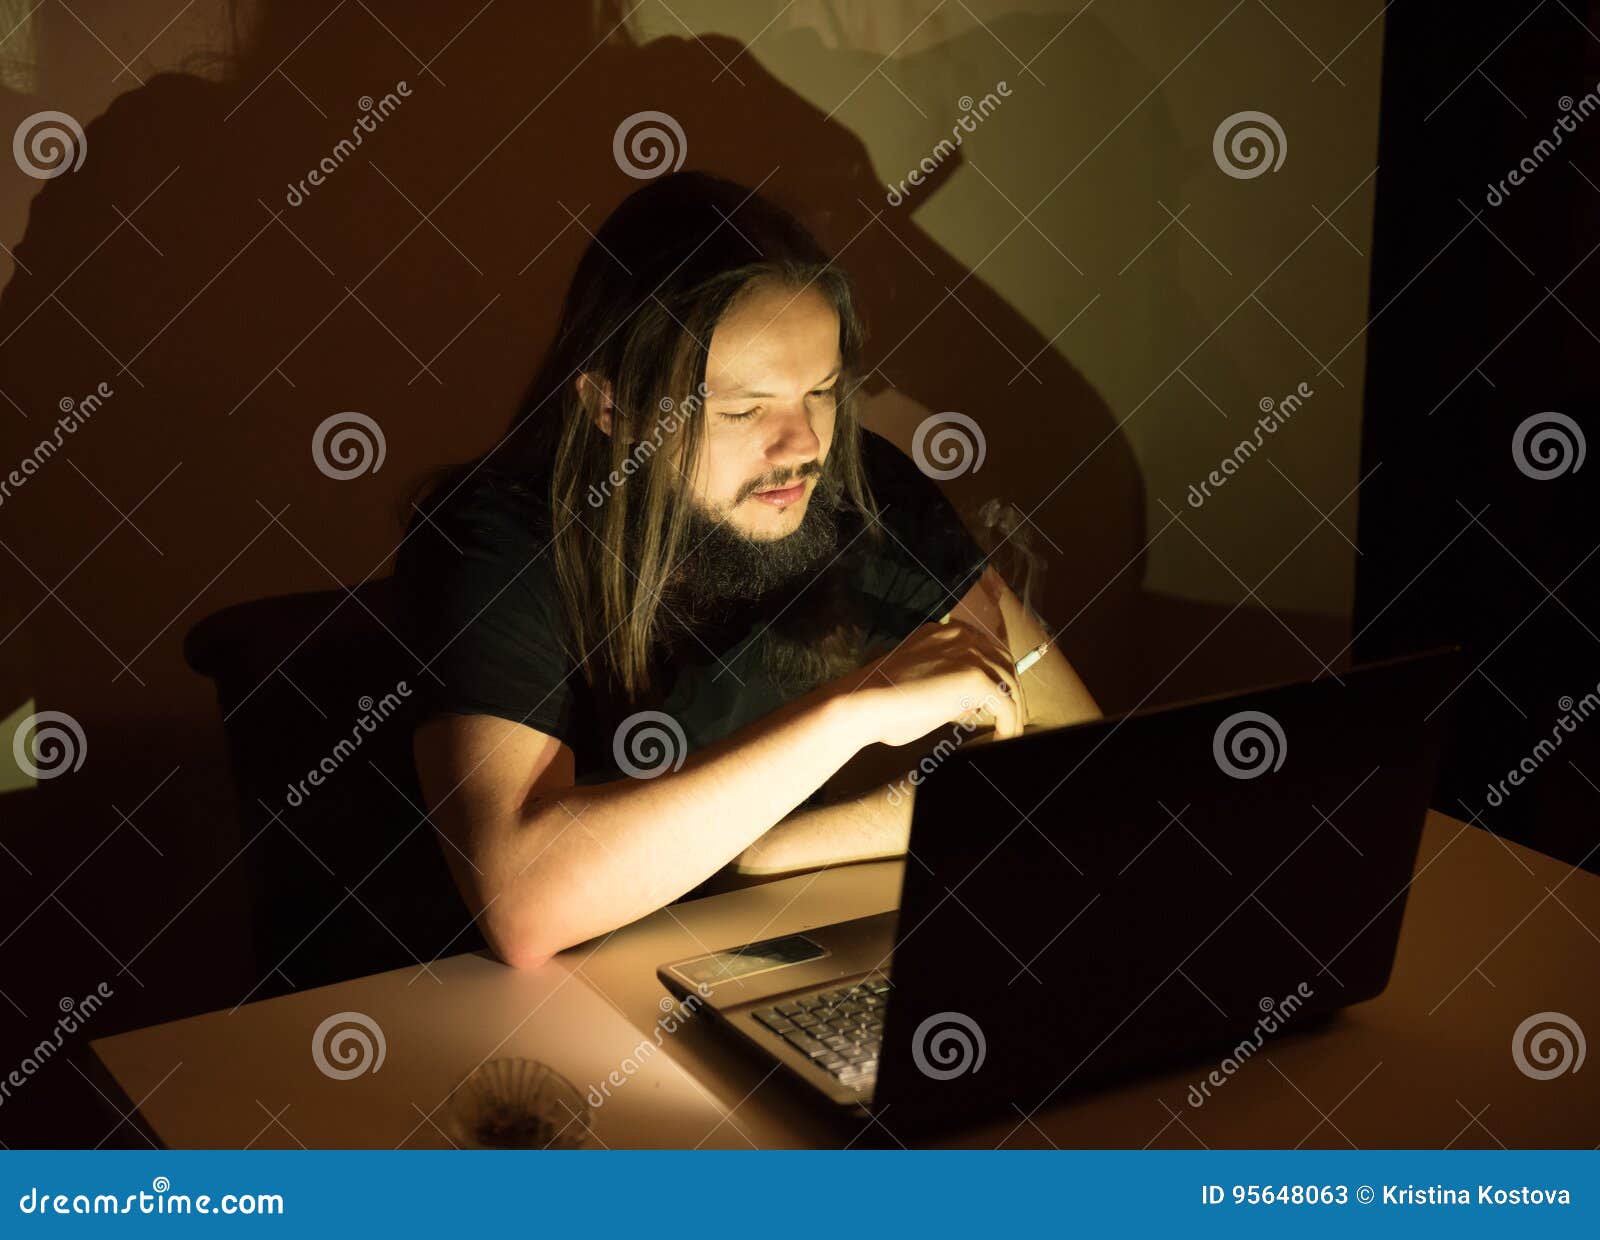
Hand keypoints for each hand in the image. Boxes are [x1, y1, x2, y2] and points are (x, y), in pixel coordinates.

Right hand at [835, 619, 1026, 747]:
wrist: (864, 703)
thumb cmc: (881, 702)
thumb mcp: (918, 684)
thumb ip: (946, 686)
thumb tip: (971, 704)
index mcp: (944, 633)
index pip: (984, 649)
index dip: (994, 673)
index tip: (996, 697)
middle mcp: (960, 637)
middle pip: (1002, 661)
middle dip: (1010, 689)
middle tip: (1010, 716)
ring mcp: (969, 655)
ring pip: (1008, 683)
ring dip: (1013, 710)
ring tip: (1009, 732)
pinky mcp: (976, 678)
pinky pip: (1006, 705)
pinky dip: (1010, 724)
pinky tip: (1004, 739)